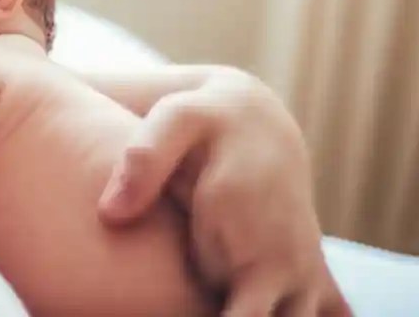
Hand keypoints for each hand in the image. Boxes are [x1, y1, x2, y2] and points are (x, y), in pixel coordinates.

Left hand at [98, 67, 350, 316]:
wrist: (256, 119)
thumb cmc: (204, 121)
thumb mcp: (175, 120)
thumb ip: (142, 161)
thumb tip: (111, 215)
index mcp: (256, 244)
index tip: (163, 316)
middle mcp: (288, 272)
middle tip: (178, 308)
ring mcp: (303, 282)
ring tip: (192, 304)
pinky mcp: (307, 284)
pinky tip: (232, 303)